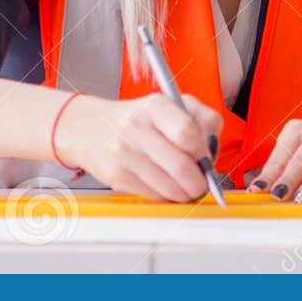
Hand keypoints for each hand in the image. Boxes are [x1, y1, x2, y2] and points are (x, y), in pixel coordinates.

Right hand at [54, 92, 221, 201]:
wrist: (89, 127)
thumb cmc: (137, 118)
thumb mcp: (170, 104)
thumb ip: (200, 120)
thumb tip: (213, 150)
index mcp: (155, 106)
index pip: (187, 132)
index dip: (204, 152)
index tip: (207, 160)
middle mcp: (137, 129)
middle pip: (181, 166)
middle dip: (199, 182)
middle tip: (203, 185)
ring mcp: (125, 154)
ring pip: (168, 187)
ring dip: (185, 194)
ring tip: (187, 189)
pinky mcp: (116, 176)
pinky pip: (152, 195)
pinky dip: (166, 196)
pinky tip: (166, 187)